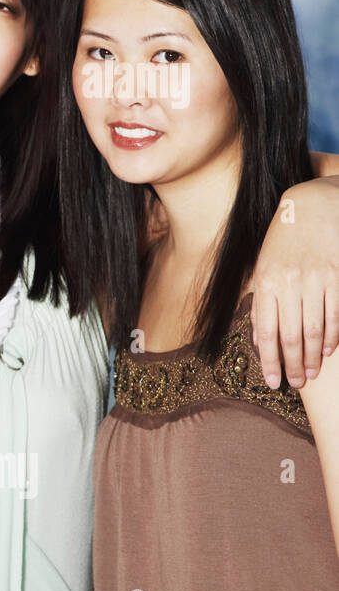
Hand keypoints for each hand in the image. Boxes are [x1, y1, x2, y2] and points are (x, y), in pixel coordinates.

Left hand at [250, 177, 338, 388]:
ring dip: (313, 357)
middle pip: (291, 336)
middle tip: (296, 384)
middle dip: (293, 364)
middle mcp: (289, 284)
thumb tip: (260, 340)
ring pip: (314, 330)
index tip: (273, 382)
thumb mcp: (263, 269)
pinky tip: (328, 351)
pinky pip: (336, 314)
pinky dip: (332, 336)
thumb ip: (262, 303)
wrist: (312, 207)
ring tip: (311, 374)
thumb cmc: (282, 242)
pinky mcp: (337, 276)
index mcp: (266, 284)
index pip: (266, 333)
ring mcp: (316, 281)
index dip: (269, 361)